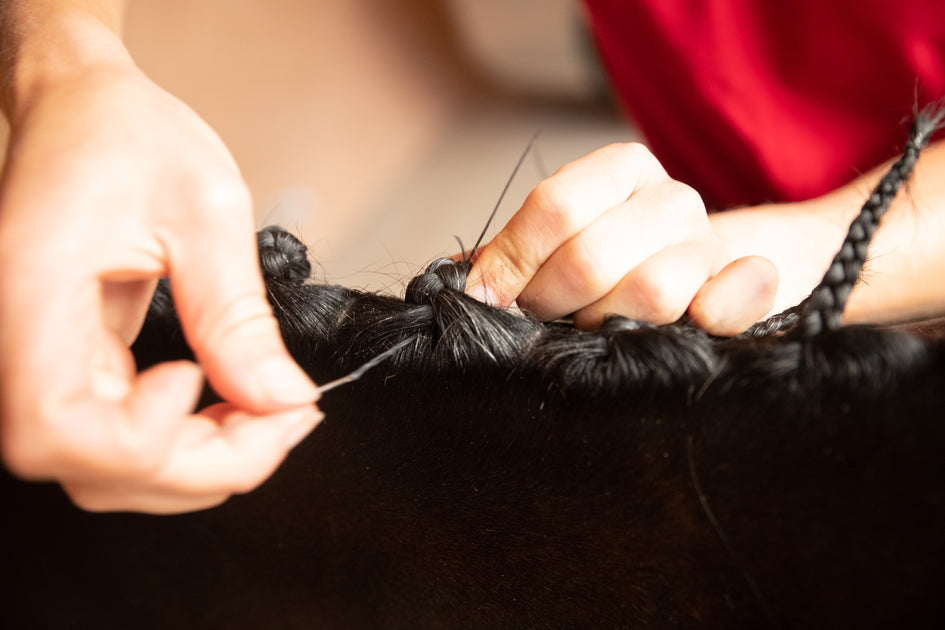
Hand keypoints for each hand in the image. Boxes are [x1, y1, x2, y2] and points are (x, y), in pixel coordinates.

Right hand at [0, 54, 320, 512]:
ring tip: (267, 418)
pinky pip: (116, 434)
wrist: (85, 107)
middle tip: (285, 422)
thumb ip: (237, 318)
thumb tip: (281, 398)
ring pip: (103, 465)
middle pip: (89, 464)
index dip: (141, 437)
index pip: (57, 425)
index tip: (204, 385)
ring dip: (195, 463)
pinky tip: (230, 410)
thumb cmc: (127, 134)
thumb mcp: (206, 213)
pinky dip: (182, 440)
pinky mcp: (67, 362)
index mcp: (30, 289)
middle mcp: (17, 337)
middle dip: (201, 465)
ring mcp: (37, 356)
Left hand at [466, 143, 777, 334]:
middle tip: (538, 322)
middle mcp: (672, 199)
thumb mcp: (557, 243)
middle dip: (550, 301)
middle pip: (593, 256)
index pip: (555, 206)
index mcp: (622, 170)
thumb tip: (460, 284)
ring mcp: (711, 245)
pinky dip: (712, 313)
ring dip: (605, 324)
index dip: (511, 261)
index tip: (486, 298)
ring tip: (593, 328)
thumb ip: (511, 255)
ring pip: (651, 292)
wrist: (695, 274)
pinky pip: (741, 295)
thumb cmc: (608, 264)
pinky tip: (691, 322)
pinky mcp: (746, 287)